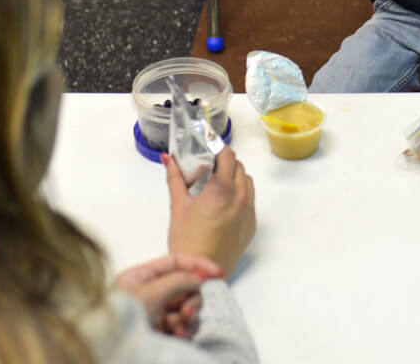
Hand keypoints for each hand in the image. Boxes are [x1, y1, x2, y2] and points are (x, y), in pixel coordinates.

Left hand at [114, 254, 222, 337]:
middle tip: (188, 312)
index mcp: (140, 277)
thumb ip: (178, 281)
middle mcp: (148, 293)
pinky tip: (179, 336)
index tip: (218, 272)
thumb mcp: (151, 292)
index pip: (174, 263)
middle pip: (183, 286)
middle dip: (191, 298)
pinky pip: (182, 327)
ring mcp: (154, 314)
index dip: (196, 264)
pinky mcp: (159, 334)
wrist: (114, 351)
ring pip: (185, 308)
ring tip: (179, 327)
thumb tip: (197, 279)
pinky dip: (184, 330)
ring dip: (188, 316)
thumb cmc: (124, 317)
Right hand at [163, 146, 255, 278]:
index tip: (208, 146)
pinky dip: (240, 194)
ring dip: (235, 176)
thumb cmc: (187, 241)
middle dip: (225, 161)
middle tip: (208, 165)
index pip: (228, 155)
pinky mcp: (251, 225)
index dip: (218, 147)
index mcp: (221, 189)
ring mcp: (248, 212)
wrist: (202, 273)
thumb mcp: (177, 205)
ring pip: (247, 182)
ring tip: (217, 183)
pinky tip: (224, 202)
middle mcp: (240, 198)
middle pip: (238, 166)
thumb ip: (175, 177)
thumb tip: (169, 158)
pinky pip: (250, 200)